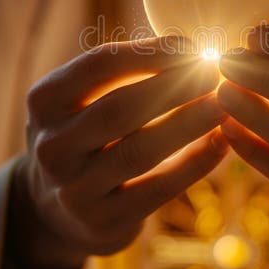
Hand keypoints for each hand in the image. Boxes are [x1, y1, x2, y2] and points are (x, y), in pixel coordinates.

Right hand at [6, 37, 227, 268]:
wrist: (56, 209)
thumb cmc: (86, 134)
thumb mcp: (83, 99)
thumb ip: (124, 72)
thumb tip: (191, 47)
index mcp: (44, 101)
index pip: (98, 66)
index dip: (149, 53)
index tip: (191, 45)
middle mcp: (51, 146)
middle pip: (119, 109)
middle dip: (172, 87)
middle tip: (215, 73)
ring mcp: (73, 190)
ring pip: (139, 152)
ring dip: (188, 124)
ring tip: (223, 104)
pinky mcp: (102, 222)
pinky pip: (157, 189)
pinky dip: (194, 164)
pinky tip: (221, 143)